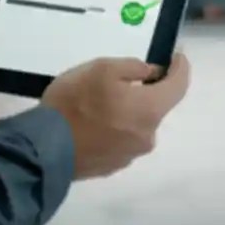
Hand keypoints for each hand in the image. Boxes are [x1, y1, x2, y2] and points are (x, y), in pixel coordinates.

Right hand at [41, 53, 191, 179]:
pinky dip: (113, 130)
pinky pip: (120, 141)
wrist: (43, 148)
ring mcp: (130, 156)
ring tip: (98, 104)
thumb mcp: (102, 68)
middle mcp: (147, 137)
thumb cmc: (75, 102)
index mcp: (150, 111)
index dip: (181, 68)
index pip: (180, 86)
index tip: (176, 57)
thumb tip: (151, 73)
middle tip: (121, 80)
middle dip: (144, 93)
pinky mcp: (111, 167)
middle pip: (155, 108)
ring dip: (126, 113)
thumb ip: (134, 67)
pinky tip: (91, 124)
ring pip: (136, 126)